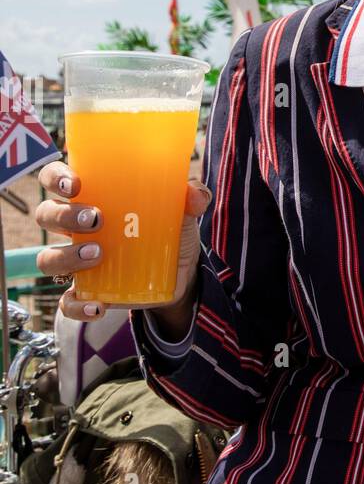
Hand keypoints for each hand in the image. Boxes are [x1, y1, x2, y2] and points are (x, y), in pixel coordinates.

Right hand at [34, 160, 211, 320]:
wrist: (181, 273)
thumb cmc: (170, 229)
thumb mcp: (182, 211)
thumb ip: (192, 197)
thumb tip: (195, 195)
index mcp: (92, 197)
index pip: (55, 178)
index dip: (54, 177)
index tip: (73, 184)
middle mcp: (76, 227)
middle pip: (47, 215)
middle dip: (63, 216)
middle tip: (96, 220)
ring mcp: (78, 261)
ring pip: (49, 257)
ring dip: (67, 256)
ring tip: (98, 255)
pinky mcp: (87, 292)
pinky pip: (68, 302)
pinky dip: (78, 306)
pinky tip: (98, 306)